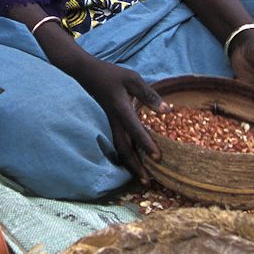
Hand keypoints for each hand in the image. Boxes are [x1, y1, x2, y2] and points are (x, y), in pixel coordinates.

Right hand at [63, 57, 163, 177]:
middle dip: (135, 165)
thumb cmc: (112, 74)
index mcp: (121, 108)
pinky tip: (134, 160)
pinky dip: (126, 154)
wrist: (87, 73)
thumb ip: (149, 94)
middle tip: (147, 180)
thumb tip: (167, 111)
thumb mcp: (132, 78)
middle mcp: (115, 120)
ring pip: (119, 148)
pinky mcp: (110, 122)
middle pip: (124, 148)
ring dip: (130, 163)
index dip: (146, 144)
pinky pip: (118, 141)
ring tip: (142, 177)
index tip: (158, 158)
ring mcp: (111, 122)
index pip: (135, 130)